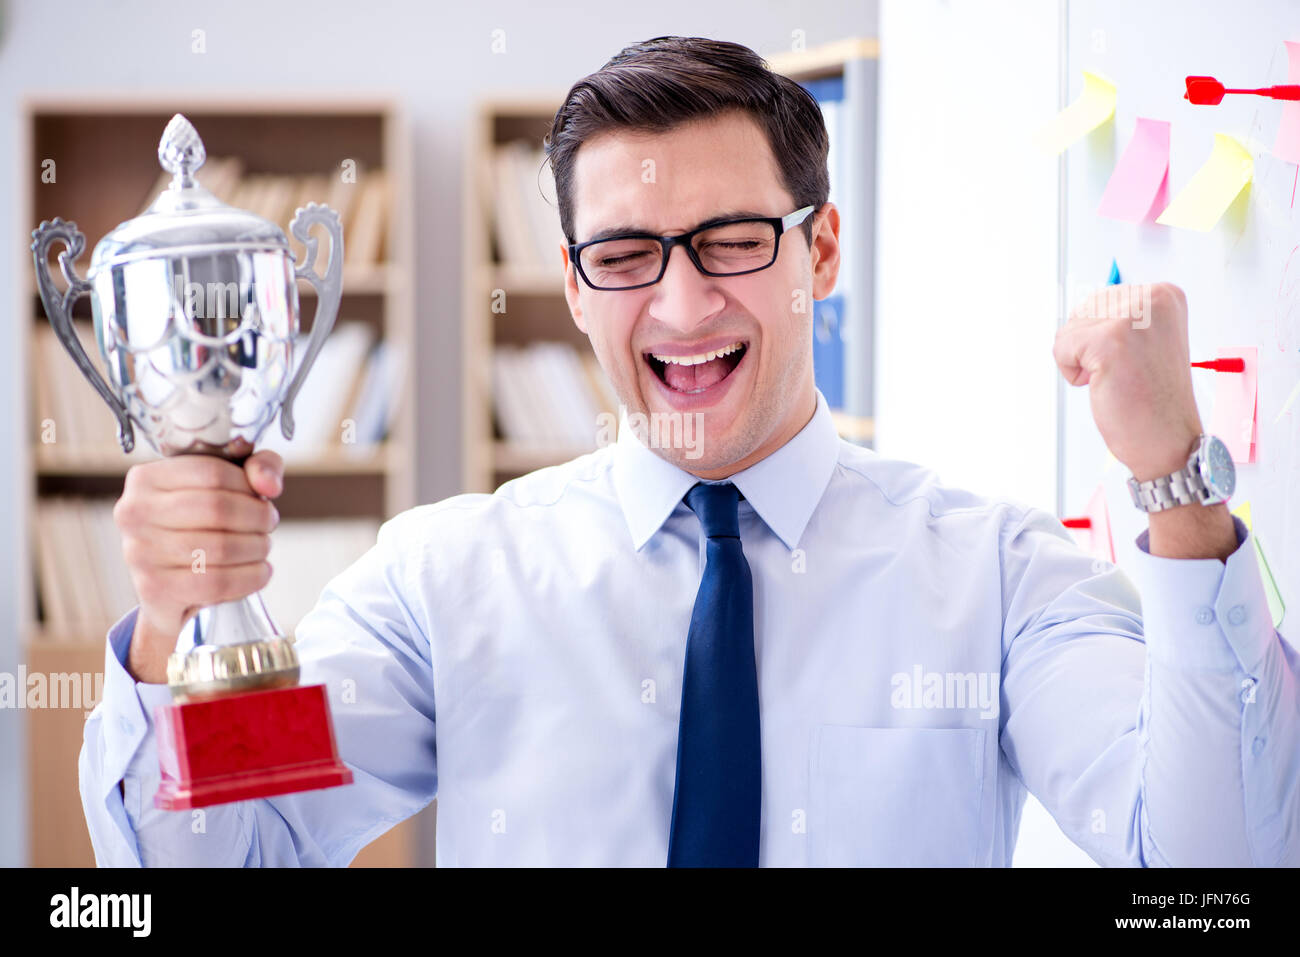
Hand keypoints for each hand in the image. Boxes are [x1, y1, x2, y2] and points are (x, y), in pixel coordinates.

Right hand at [113, 451, 282, 682]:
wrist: (172, 589)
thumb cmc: (203, 527)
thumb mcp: (231, 485)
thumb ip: (259, 467)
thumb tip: (270, 485)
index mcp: (146, 478)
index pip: (212, 473)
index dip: (249, 487)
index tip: (263, 500)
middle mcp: (134, 513)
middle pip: (218, 509)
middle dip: (258, 518)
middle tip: (268, 526)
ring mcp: (139, 552)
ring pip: (221, 547)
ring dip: (257, 548)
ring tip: (262, 548)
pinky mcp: (154, 589)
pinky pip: (216, 582)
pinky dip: (250, 577)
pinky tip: (259, 572)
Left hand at [1053, 282, 1202, 480]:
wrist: (1167, 438)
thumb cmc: (1151, 397)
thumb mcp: (1144, 338)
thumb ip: (1119, 314)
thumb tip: (1082, 305)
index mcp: (1164, 295)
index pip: (1100, 300)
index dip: (1102, 336)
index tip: (1134, 359)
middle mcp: (1153, 299)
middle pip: (1082, 311)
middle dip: (1089, 347)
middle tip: (1124, 372)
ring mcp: (1133, 318)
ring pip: (1069, 330)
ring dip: (1083, 361)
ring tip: (1117, 378)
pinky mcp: (1110, 341)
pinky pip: (1062, 348)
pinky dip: (1073, 373)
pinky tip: (1104, 384)